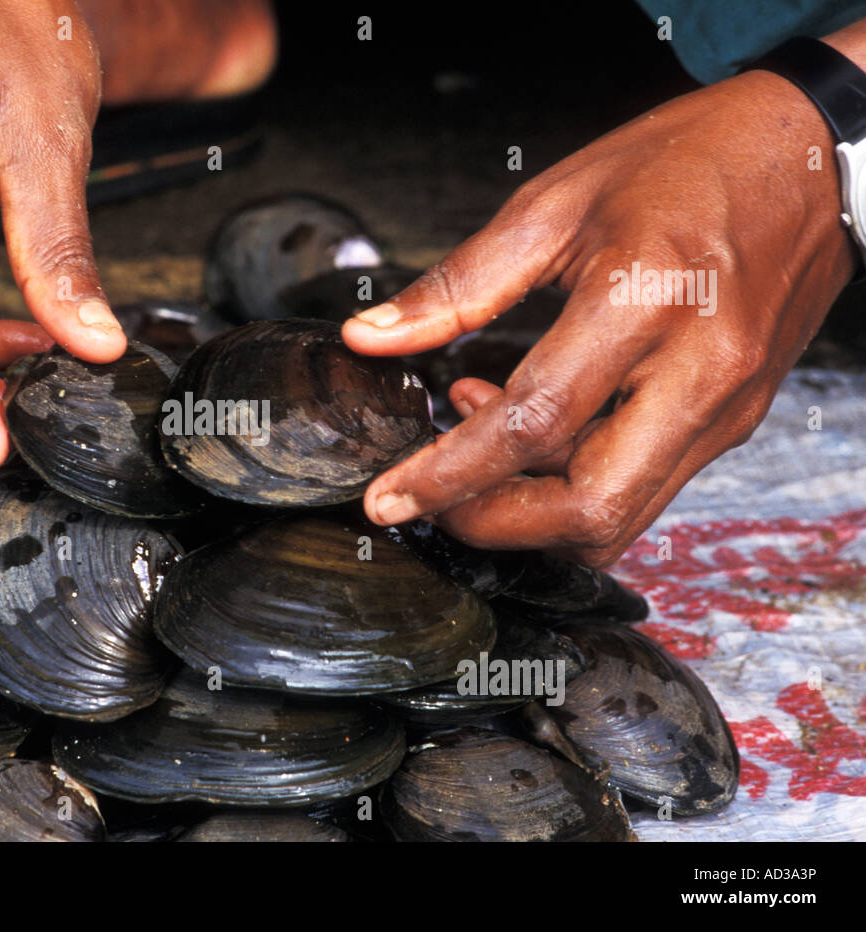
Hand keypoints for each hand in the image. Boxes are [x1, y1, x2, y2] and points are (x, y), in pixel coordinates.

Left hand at [343, 67, 854, 566]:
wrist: (817, 153)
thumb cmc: (690, 162)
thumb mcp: (555, 204)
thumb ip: (458, 285)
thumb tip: (371, 338)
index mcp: (646, 300)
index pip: (532, 424)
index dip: (447, 474)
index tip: (387, 499)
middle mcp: (698, 371)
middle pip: (588, 508)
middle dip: (494, 525)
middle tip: (430, 499)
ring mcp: (726, 407)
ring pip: (621, 517)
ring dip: (534, 513)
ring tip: (477, 451)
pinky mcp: (735, 420)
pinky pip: (645, 487)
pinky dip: (576, 484)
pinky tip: (536, 431)